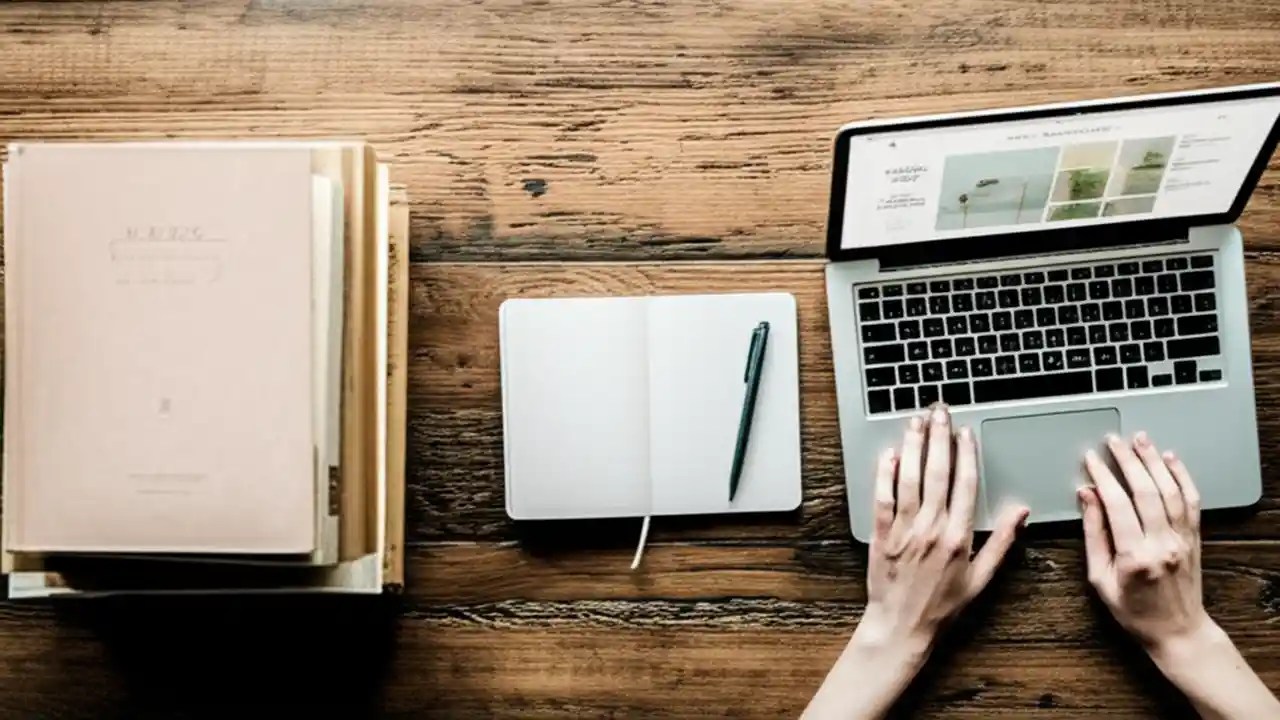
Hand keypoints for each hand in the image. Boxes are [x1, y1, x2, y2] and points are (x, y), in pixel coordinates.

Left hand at [804, 405, 1028, 719]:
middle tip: (940, 411)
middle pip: (936, 473)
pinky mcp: (879, 535)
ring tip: (916, 421)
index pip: (964, 485)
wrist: (902, 627)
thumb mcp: (982, 579)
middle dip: (939, 438)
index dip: (966, 455)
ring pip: (909, 479)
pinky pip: (882, 498)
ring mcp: (903, 530)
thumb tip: (1020, 511)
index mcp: (959, 537)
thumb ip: (1002, 542)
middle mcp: (931, 529)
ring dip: (913, 446)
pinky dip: (885, 474)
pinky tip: (889, 453)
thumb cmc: (942, 606)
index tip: (966, 432)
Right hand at [1080, 433, 1279, 719]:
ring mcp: (1182, 540)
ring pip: (1170, 490)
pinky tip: (1171, 460)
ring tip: (1140, 440)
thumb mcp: (1100, 578)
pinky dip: (1181, 476)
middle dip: (1128, 461)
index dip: (1102, 477)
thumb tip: (1087, 497)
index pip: (1117, 505)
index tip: (1091, 459)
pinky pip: (1191, 500)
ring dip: (1154, 461)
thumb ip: (1094, 534)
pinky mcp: (1194, 538)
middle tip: (1113, 441)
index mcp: (1135, 556)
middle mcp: (1163, 544)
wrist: (1177, 630)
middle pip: (1145, 490)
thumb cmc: (1134, 611)